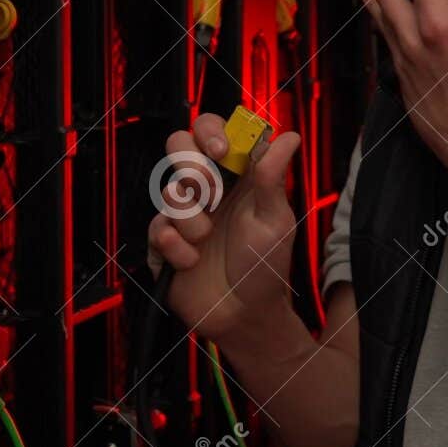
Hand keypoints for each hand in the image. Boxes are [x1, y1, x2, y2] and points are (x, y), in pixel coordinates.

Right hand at [145, 112, 301, 342]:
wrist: (244, 315)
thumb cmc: (266, 266)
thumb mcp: (275, 220)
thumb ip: (273, 176)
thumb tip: (290, 136)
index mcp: (235, 176)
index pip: (212, 131)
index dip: (210, 131)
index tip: (222, 150)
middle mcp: (206, 189)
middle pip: (177, 146)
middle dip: (191, 166)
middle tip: (210, 194)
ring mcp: (182, 214)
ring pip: (168, 190)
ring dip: (191, 219)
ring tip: (207, 240)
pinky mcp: (163, 241)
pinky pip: (157, 229)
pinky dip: (177, 248)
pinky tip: (193, 261)